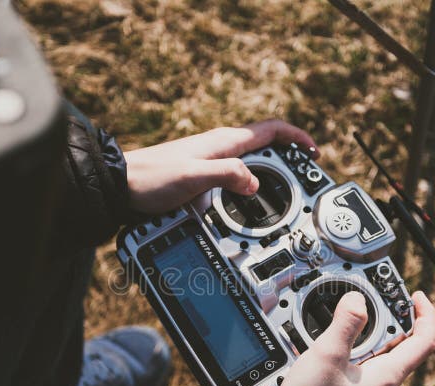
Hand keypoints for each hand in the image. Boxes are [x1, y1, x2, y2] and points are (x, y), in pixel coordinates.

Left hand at [123, 119, 318, 212]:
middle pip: (267, 148)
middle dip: (288, 163)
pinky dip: (249, 189)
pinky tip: (246, 206)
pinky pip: (235, 178)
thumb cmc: (151, 178)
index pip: (271, 130)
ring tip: (278, 199)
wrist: (121, 185)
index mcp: (224, 141)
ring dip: (269, 179)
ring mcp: (212, 160)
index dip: (297, 138)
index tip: (314, 153)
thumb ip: (228, 176)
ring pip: (252, 166)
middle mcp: (221, 147)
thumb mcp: (194, 177)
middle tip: (300, 184)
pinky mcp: (203, 174)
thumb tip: (255, 185)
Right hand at [256, 291, 434, 385]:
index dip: (425, 314)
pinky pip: (355, 372)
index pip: (423, 341)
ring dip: (366, 336)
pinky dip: (348, 353)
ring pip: (375, 360)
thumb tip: (358, 300)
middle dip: (390, 319)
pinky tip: (324, 349)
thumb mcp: (327, 356)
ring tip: (344, 319)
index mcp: (386, 377)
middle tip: (375, 300)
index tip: (415, 296)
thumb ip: (345, 324)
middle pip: (399, 348)